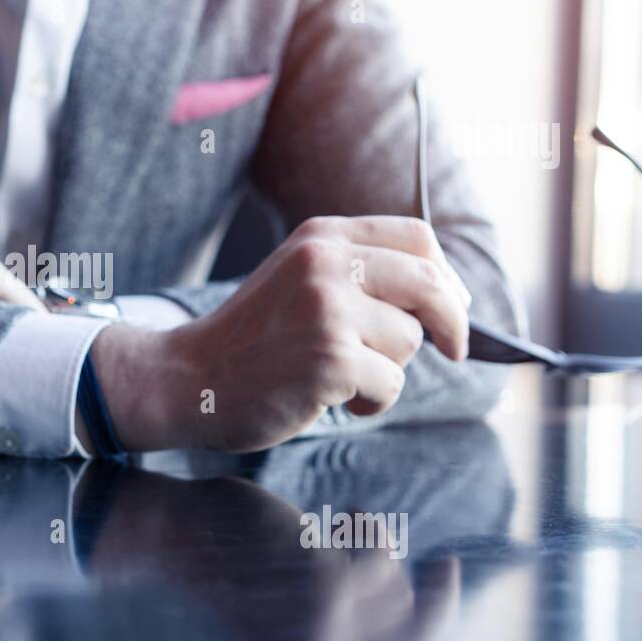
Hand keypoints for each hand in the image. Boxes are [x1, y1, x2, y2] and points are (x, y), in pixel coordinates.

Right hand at [90, 215, 471, 452]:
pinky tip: (334, 400)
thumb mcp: (297, 280)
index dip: (446, 276)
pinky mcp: (331, 359)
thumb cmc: (249, 341)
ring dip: (388, 370)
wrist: (186, 378)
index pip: (417, 239)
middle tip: (455, 350)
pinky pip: (390, 384)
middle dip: (453, 323)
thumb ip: (355, 274)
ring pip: (409, 341)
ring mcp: (328, 310)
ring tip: (341, 377)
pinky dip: (371, 402)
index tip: (451, 306)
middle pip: (431, 285)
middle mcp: (326, 264)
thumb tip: (445, 297)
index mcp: (321, 238)